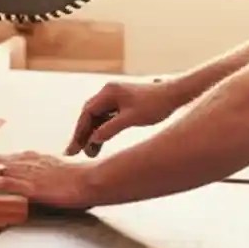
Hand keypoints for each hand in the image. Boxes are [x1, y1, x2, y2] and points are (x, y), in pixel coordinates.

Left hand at [0, 151, 95, 208]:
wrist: (90, 181)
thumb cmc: (80, 179)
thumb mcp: (58, 173)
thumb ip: (45, 175)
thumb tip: (40, 182)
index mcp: (34, 158)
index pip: (5, 158)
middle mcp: (28, 161)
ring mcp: (28, 172)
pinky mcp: (30, 185)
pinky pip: (3, 182)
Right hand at [65, 79, 181, 156]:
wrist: (174, 95)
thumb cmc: (155, 104)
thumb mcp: (132, 118)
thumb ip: (111, 128)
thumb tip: (93, 139)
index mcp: (109, 92)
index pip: (87, 113)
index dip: (80, 131)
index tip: (75, 148)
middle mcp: (109, 93)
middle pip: (89, 115)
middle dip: (82, 134)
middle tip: (74, 153)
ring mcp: (115, 98)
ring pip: (98, 118)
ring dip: (92, 134)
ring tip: (89, 154)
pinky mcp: (123, 104)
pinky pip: (106, 119)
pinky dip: (102, 131)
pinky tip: (99, 144)